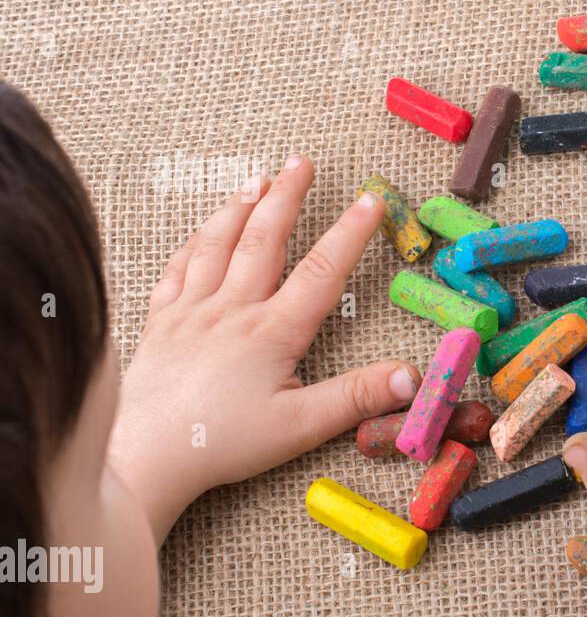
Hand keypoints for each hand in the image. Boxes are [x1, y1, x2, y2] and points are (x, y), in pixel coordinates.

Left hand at [108, 155, 421, 545]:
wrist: (142, 455)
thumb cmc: (221, 443)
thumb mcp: (301, 427)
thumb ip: (357, 398)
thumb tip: (412, 376)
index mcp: (273, 331)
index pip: (322, 271)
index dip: (351, 232)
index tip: (372, 199)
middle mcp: (232, 310)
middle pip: (265, 239)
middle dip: (287, 196)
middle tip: (302, 161)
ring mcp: (191, 312)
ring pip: (218, 245)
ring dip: (240, 207)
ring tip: (257, 179)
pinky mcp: (159, 324)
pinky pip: (177, 270)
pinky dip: (192, 244)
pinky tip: (200, 234)